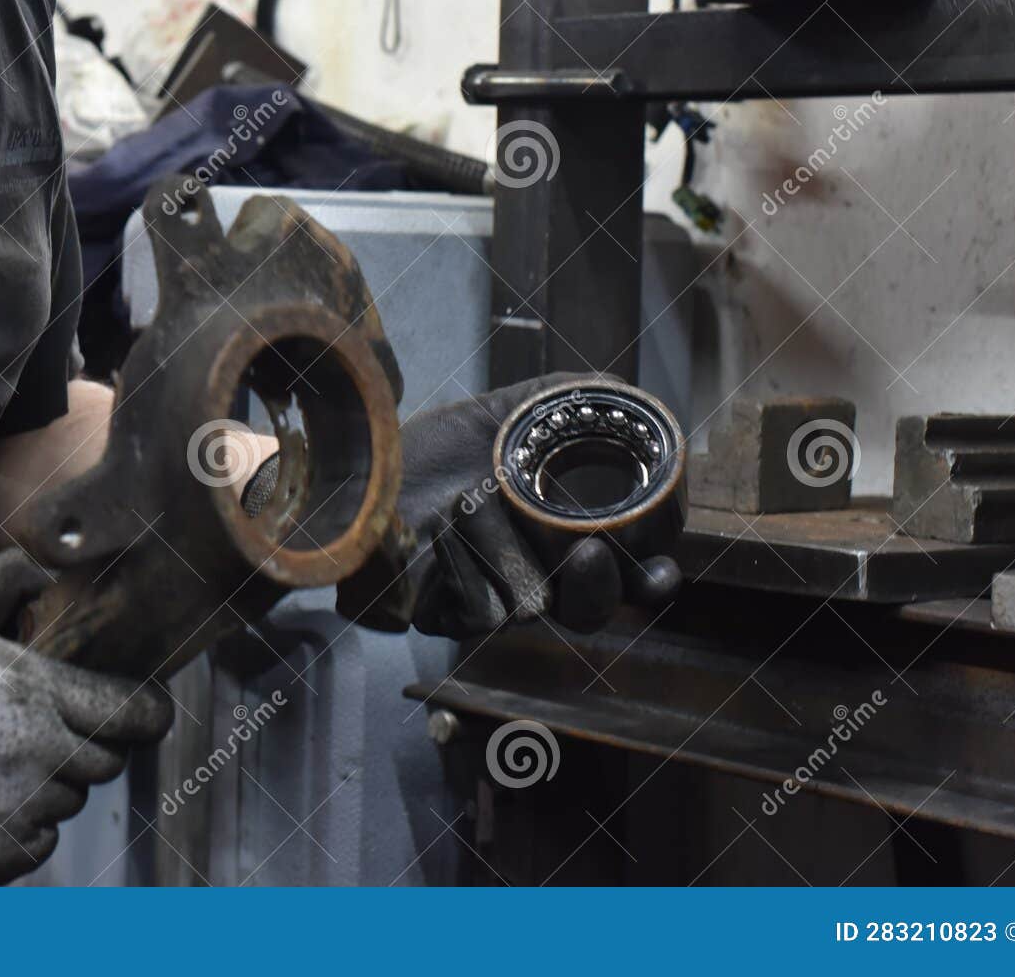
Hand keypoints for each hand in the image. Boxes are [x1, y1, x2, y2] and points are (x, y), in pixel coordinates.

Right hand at [0, 550, 170, 883]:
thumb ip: (9, 579)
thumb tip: (51, 571)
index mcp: (33, 691)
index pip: (135, 714)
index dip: (147, 712)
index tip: (141, 711)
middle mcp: (31, 755)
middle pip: (104, 763)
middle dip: (88, 746)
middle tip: (45, 731)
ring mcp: (5, 811)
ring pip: (67, 806)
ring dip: (49, 788)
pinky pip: (33, 850)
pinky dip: (21, 832)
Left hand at [405, 374, 678, 637]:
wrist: (357, 466)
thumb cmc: (429, 447)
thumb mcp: (501, 413)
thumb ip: (567, 401)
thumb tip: (627, 396)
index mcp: (558, 537)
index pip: (627, 573)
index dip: (652, 575)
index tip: (657, 566)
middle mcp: (530, 577)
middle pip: (591, 610)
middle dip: (601, 587)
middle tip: (589, 552)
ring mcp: (489, 603)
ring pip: (533, 607)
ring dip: (507, 550)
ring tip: (474, 503)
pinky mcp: (444, 618)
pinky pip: (477, 613)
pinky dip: (463, 565)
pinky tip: (439, 533)